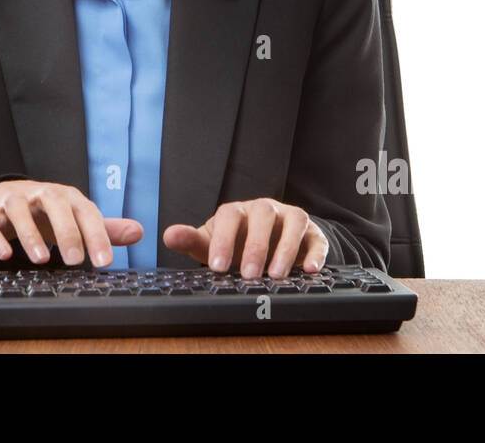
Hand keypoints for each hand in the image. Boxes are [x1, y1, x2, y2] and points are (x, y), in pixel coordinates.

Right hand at [0, 180, 142, 267]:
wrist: (6, 196)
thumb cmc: (47, 212)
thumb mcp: (75, 218)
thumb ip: (105, 228)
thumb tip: (138, 232)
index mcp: (66, 197)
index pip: (85, 211)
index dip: (96, 235)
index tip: (104, 261)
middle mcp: (40, 194)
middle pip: (54, 203)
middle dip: (66, 231)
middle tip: (76, 260)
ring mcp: (12, 201)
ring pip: (19, 211)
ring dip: (30, 234)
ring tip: (42, 259)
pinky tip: (5, 255)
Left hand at [163, 198, 328, 277]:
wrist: (269, 241)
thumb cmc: (235, 243)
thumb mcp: (211, 242)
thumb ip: (191, 240)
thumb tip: (168, 235)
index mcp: (237, 211)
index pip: (229, 216)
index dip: (223, 240)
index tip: (218, 266)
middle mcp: (264, 209)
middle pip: (263, 215)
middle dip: (256, 245)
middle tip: (249, 275)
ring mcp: (289, 217)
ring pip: (293, 221)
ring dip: (286, 248)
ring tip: (276, 275)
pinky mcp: (312, 232)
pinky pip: (316, 237)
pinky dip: (315, 252)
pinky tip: (309, 270)